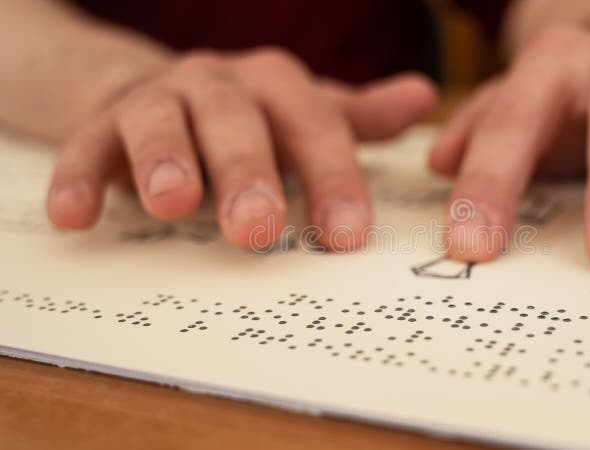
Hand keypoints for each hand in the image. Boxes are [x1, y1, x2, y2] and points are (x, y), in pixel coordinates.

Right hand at [47, 47, 436, 249]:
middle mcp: (219, 85)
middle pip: (236, 121)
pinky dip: (79, 178)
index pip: (314, 128)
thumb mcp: (307, 116)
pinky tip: (75, 216)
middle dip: (248, 172)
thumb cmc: (254, 120)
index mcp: (278, 87)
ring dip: (165, 161)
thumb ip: (357, 117)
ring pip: (160, 122)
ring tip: (174, 206)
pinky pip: (86, 146)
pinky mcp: (100, 125)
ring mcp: (158, 100)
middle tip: (258, 229)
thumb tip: (423, 98)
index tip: (346, 236)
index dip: (331, 179)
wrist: (168, 94)